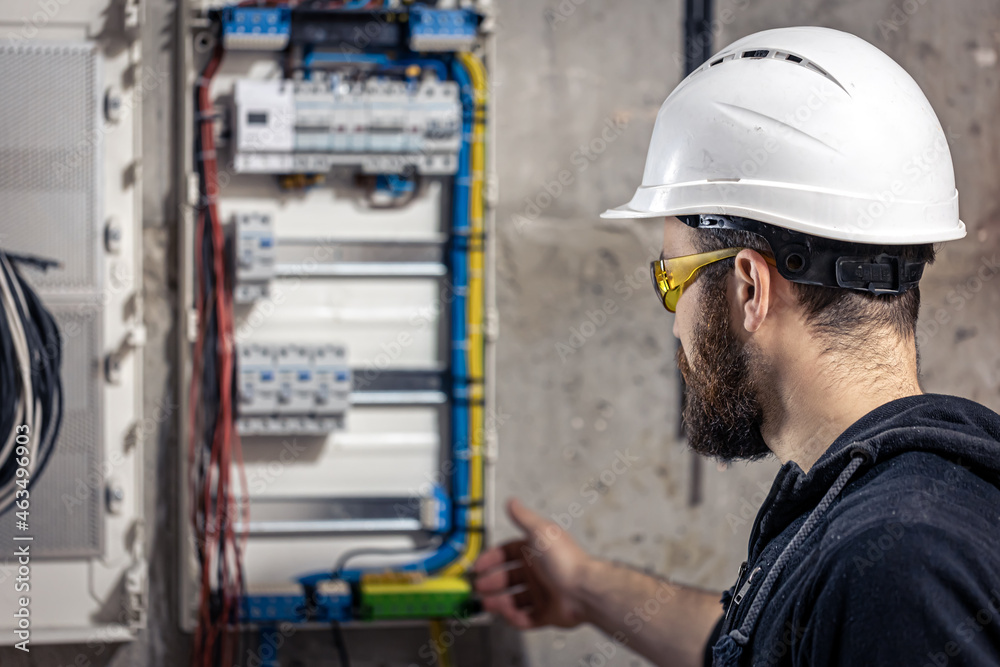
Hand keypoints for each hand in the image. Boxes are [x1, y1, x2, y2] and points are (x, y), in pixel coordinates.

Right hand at [473, 498, 592, 629]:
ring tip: (487, 604)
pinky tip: (507, 614)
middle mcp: (538, 572)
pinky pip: (526, 618)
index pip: (507, 554)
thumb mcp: (540, 531)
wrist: (583, 590)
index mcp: (535, 552)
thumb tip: (511, 501)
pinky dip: (514, 618)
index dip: (491, 559)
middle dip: (491, 582)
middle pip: (508, 578)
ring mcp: (542, 594)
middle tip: (478, 587)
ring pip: (514, 599)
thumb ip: (523, 517)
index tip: (477, 566)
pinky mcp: (547, 614)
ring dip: (498, 602)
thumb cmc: (564, 560)